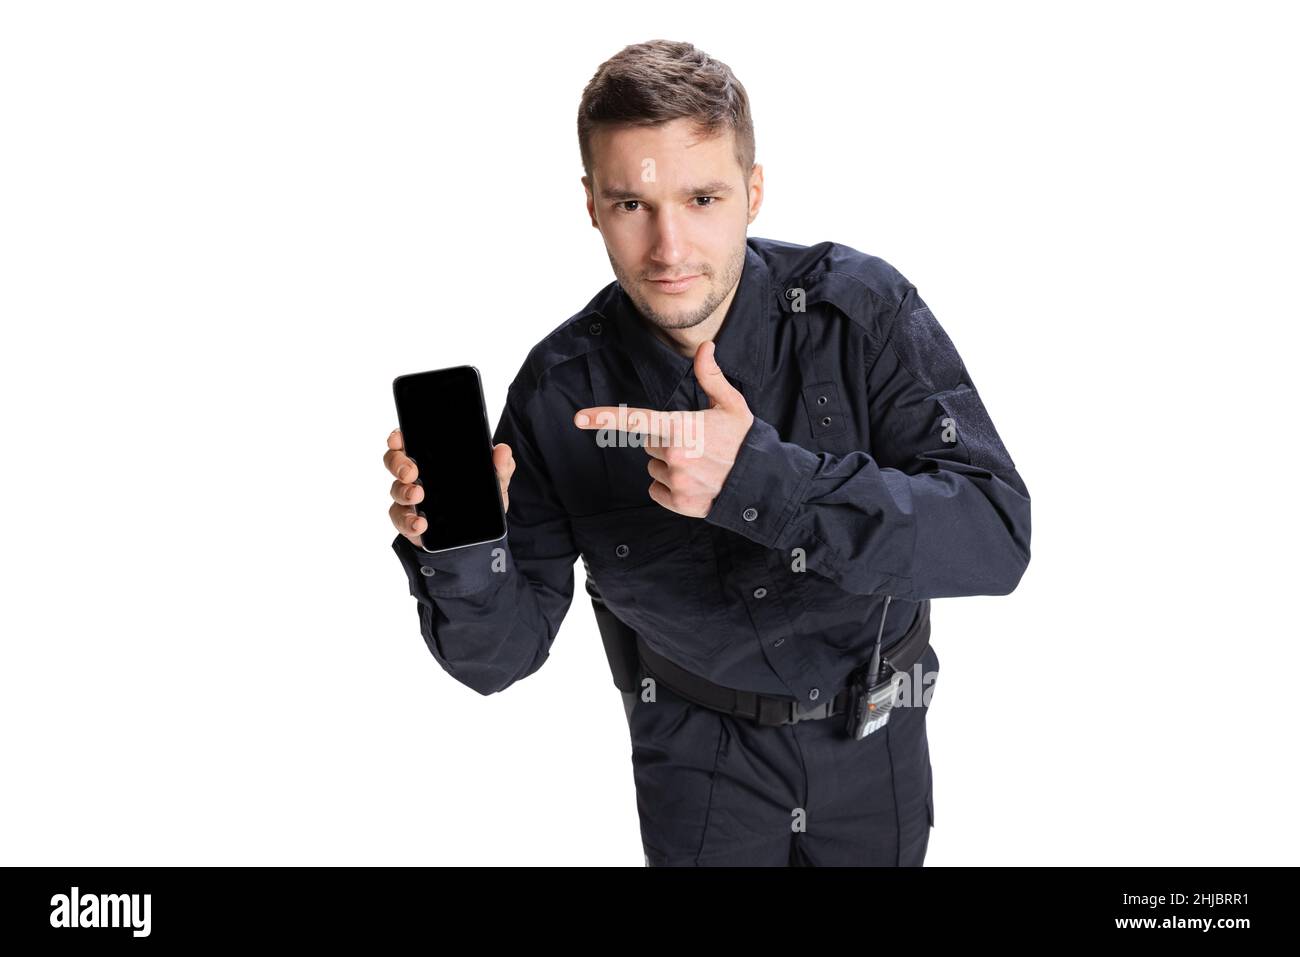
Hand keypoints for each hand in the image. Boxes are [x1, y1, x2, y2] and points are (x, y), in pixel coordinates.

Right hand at [385, 428, 514, 546]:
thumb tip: (503, 450)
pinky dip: (409, 521)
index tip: (399, 438)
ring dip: (404, 492)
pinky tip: (420, 524)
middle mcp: (414, 475)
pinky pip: (401, 519)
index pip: (407, 441)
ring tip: (417, 495)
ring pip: (395, 490)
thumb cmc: (478, 500)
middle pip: (394, 462)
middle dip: (398, 464)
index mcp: (431, 458)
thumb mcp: (494, 483)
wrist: (476, 535)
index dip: (398, 437)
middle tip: (411, 472)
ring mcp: (408, 498)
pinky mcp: (408, 520)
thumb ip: (500, 467)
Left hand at [572, 340, 753, 517]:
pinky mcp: (678, 503)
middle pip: (648, 442)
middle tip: (695, 443)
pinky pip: (657, 490)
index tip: (579, 418)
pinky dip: (670, 487)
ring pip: (653, 466)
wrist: (761, 483)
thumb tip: (705, 347)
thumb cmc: (745, 441)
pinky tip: (695, 483)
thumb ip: (711, 376)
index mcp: (681, 427)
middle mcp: (674, 455)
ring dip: (669, 465)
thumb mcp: (731, 405)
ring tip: (699, 465)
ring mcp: (676, 482)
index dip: (604, 418)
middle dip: (665, 440)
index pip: (635, 419)